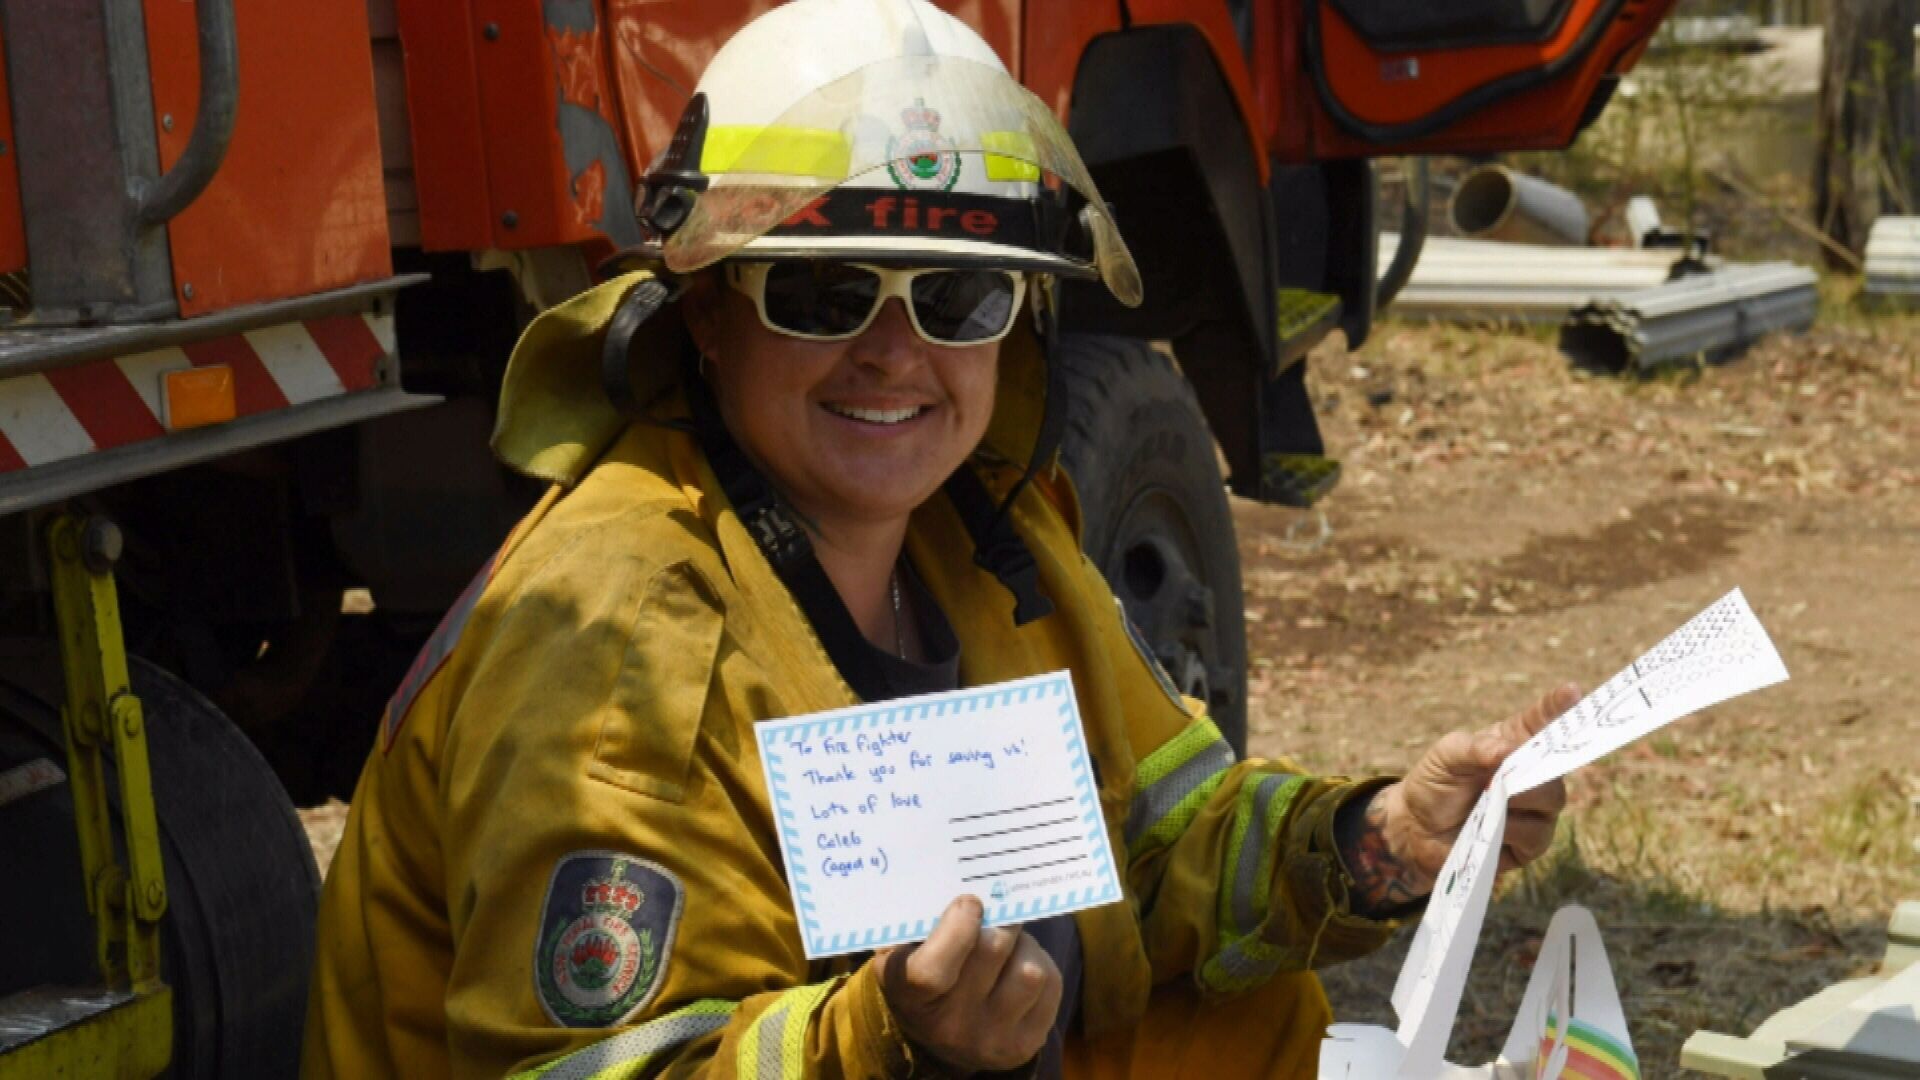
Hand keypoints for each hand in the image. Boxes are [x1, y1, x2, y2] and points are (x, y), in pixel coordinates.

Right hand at [876, 895, 1060, 1072]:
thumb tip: (971, 881)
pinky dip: (1040, 964)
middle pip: (993, 951)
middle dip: (1000, 920)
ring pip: (1030, 969)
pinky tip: (1019, 966)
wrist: (941, 1034)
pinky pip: (1050, 984)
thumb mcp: (904, 948)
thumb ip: (924, 917)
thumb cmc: (922, 969)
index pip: (933, 971)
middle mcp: (949, 1026)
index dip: (957, 929)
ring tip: (1009, 943)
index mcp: (909, 997)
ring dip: (1024, 945)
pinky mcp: (1025, 1044)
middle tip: (996, 910)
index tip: (970, 903)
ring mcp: (990, 1039)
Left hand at [1337, 684, 1578, 915]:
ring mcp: (1535, 809)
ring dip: (1520, 798)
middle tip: (1512, 771)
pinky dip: (1512, 830)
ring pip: (1551, 800)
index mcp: (1513, 743)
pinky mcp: (1530, 843)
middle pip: (1556, 765)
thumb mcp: (1445, 757)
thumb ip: (1474, 748)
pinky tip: (1490, 828)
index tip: (1573, 689)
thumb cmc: (1435, 784)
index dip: (1559, 706)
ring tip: (1490, 800)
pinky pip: (1537, 835)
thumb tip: (1507, 750)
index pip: (1542, 721)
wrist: (1416, 831)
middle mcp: (1530, 774)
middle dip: (1538, 766)